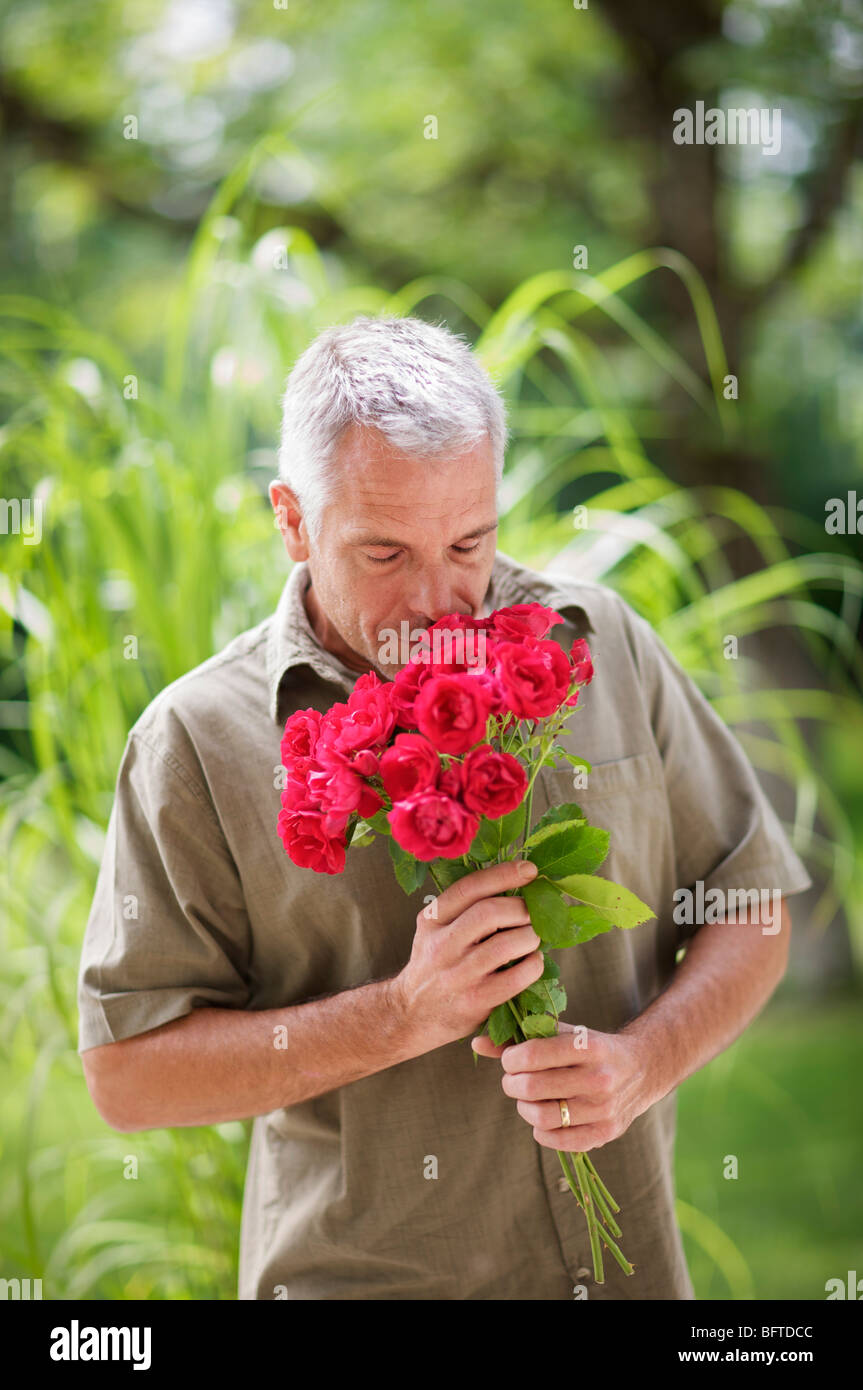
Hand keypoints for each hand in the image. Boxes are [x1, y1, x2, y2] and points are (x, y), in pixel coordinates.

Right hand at [392, 859, 544, 1050]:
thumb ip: (464, 909)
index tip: (530, 870)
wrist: (412, 1014)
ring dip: (530, 936)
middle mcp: (441, 945)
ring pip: (506, 945)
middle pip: (490, 913)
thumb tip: (517, 884)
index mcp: (433, 919)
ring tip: (534, 937)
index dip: (503, 874)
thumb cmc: (435, 965)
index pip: (469, 888)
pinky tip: (534, 962)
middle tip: (535, 913)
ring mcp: (458, 975)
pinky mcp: (474, 1001)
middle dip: (522, 908)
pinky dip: (533, 966)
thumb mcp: (435, 930)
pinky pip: (515, 978)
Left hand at [471, 1020, 654, 1151]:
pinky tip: (542, 1118)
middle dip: (512, 1084)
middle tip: (514, 1080)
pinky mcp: (606, 1132)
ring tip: (527, 1098)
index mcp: (588, 1045)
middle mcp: (599, 1077)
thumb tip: (476, 1044)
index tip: (510, 1061)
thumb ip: (521, 1039)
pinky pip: (559, 1141)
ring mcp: (604, 1108)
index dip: (511, 1059)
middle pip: (533, 1087)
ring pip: (543, 1117)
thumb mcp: (562, 1034)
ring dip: (524, 1108)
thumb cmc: (590, 1047)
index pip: (533, 1054)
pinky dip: (541, 1132)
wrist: (641, 1068)